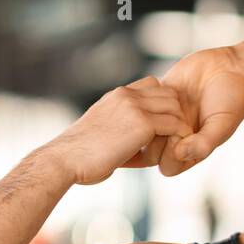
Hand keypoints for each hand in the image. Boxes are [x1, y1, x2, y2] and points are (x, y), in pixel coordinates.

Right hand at [52, 76, 192, 185]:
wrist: (65, 160)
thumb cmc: (78, 156)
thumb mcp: (99, 130)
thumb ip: (116, 127)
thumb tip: (123, 144)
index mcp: (117, 95)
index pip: (152, 84)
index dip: (161, 104)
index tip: (160, 126)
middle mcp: (126, 95)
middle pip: (169, 92)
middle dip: (174, 113)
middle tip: (173, 137)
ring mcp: (135, 107)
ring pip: (175, 107)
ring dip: (178, 126)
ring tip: (174, 146)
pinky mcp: (142, 124)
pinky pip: (175, 125)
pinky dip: (178, 138)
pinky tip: (173, 153)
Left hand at [134, 44, 243, 176]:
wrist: (230, 66)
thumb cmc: (232, 99)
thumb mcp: (222, 124)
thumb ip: (204, 144)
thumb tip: (180, 154)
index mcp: (192, 151)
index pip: (168, 166)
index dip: (168, 155)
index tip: (179, 137)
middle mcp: (177, 138)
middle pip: (150, 153)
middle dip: (155, 140)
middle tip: (169, 121)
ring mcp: (166, 119)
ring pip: (143, 131)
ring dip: (149, 120)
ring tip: (167, 106)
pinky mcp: (159, 98)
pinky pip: (141, 107)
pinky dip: (145, 101)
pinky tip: (160, 93)